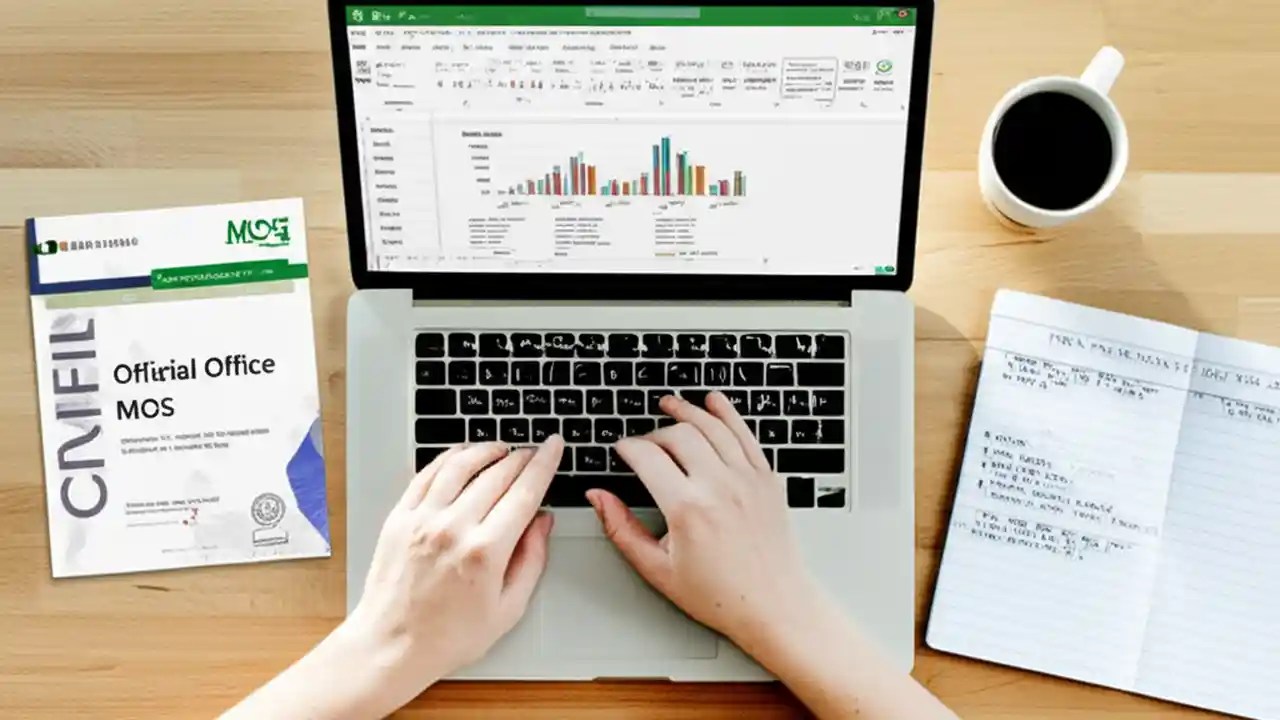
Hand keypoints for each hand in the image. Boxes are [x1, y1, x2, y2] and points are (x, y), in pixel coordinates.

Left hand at [343, 438, 562, 705]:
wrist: (392, 646)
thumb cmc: (448, 637)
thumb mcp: (508, 609)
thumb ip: (532, 560)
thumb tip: (543, 523)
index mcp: (485, 552)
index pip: (524, 492)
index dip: (544, 464)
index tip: (554, 446)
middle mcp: (453, 528)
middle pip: (497, 474)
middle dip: (521, 457)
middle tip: (533, 451)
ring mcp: (422, 520)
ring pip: (460, 465)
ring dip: (485, 450)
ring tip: (500, 449)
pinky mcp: (399, 518)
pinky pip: (427, 475)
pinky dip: (448, 458)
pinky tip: (461, 456)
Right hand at [589, 393, 821, 650]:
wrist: (774, 605)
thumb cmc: (720, 596)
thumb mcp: (658, 570)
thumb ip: (622, 530)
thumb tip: (599, 498)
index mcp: (688, 509)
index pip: (647, 457)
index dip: (627, 447)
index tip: (621, 449)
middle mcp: (719, 487)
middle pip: (679, 434)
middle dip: (654, 432)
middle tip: (644, 441)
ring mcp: (747, 480)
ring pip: (713, 426)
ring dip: (688, 411)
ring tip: (671, 404)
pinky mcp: (767, 480)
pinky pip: (745, 435)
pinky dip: (728, 414)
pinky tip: (714, 403)